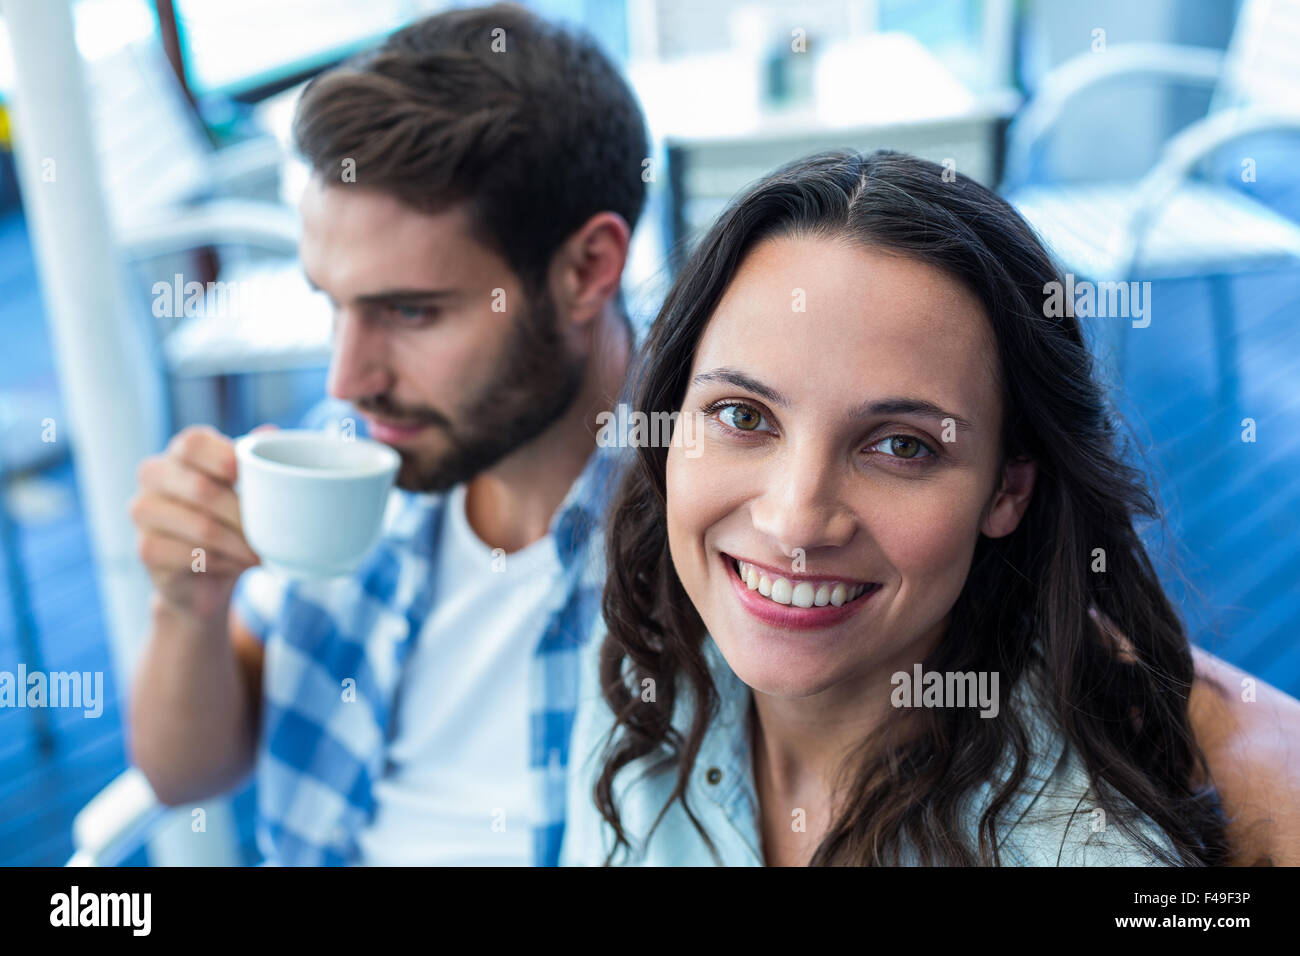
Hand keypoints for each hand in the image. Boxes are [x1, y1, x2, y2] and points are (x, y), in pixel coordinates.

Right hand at [129, 423, 275, 619]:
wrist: (202, 573)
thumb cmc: (227, 518)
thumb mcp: (243, 487)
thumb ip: (253, 461)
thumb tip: (270, 431)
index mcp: (179, 453)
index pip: (194, 444)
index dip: (225, 458)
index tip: (253, 477)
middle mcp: (154, 476)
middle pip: (201, 489)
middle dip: (243, 514)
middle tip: (272, 531)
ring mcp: (144, 512)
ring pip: (201, 526)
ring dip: (239, 544)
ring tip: (261, 553)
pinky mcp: (146, 548)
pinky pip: (193, 555)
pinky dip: (225, 563)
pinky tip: (239, 565)